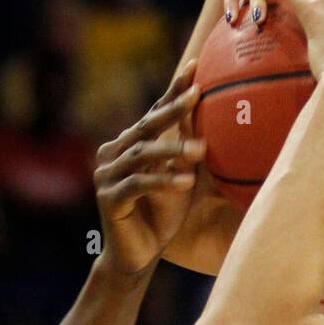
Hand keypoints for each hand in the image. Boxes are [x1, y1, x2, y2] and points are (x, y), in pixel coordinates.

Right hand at [94, 62, 206, 274]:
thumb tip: (217, 125)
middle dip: (172, 108)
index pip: (154, 114)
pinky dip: (163, 182)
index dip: (173, 91)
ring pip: (143, 155)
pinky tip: (185, 182)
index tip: (195, 68)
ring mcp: (106, 175)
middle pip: (146, 126)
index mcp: (128, 145)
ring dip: (174, 150)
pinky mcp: (109, 198)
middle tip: (197, 93)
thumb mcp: (181, 180)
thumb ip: (188, 155)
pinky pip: (139, 185)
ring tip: (202, 149)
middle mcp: (112, 153)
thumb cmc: (161, 218)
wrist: (137, 257)